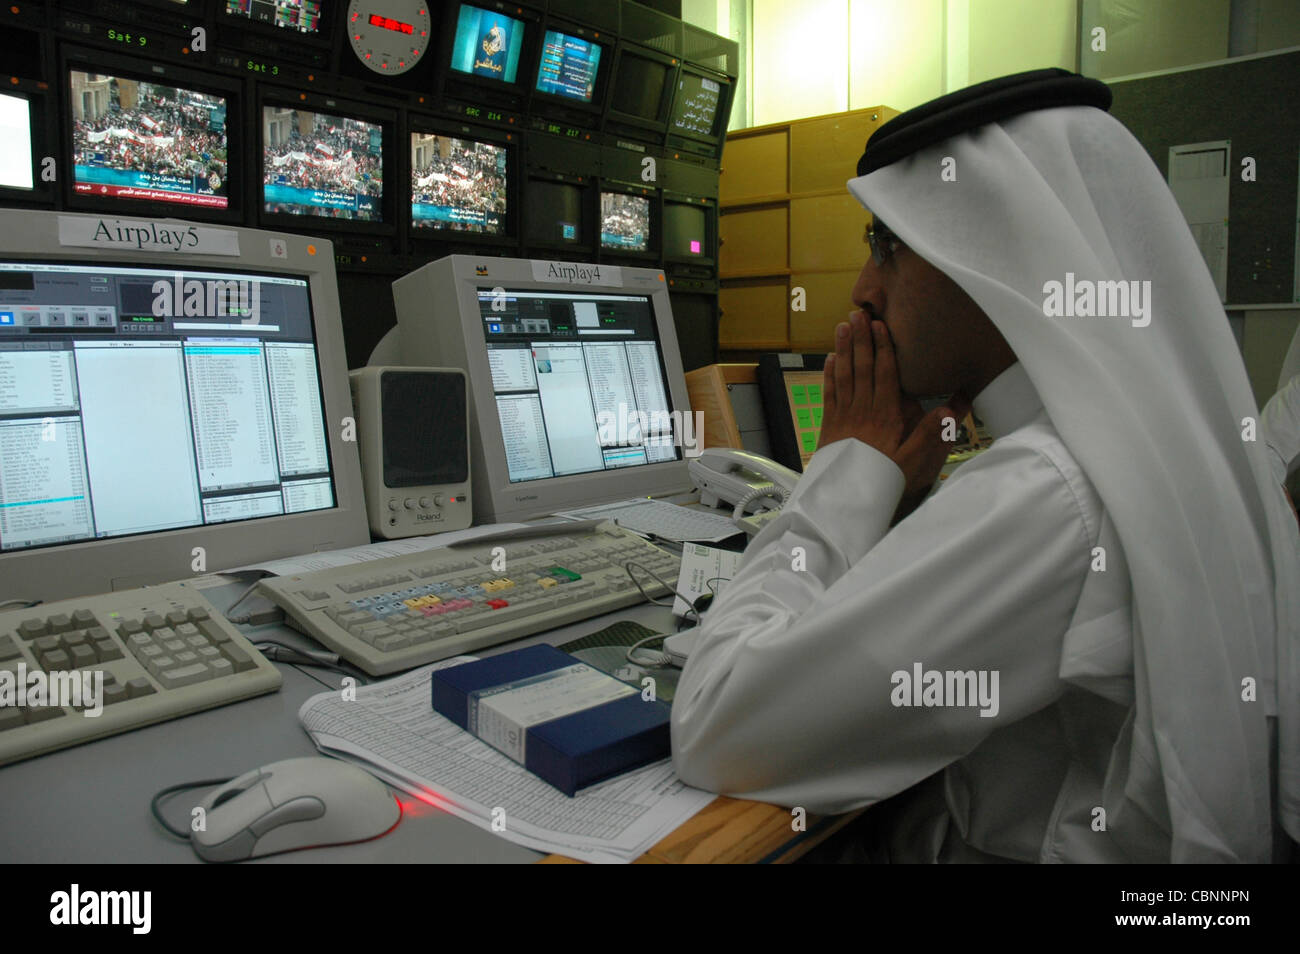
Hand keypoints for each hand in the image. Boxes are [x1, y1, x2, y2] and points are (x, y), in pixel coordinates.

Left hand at [818, 310, 970, 515]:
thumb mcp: (913, 462)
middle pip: (862, 368)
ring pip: (843, 376)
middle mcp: (862, 411)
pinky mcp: (830, 427)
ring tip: (843, 326)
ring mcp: (844, 417)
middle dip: (861, 339)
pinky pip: (829, 394)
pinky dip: (829, 375)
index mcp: (884, 416)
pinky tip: (830, 359)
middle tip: (859, 314)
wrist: (846, 502)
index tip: (881, 325)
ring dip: (843, 350)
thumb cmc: (883, 481)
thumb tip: (954, 408)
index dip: (883, 348)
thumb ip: (932, 434)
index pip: (884, 374)